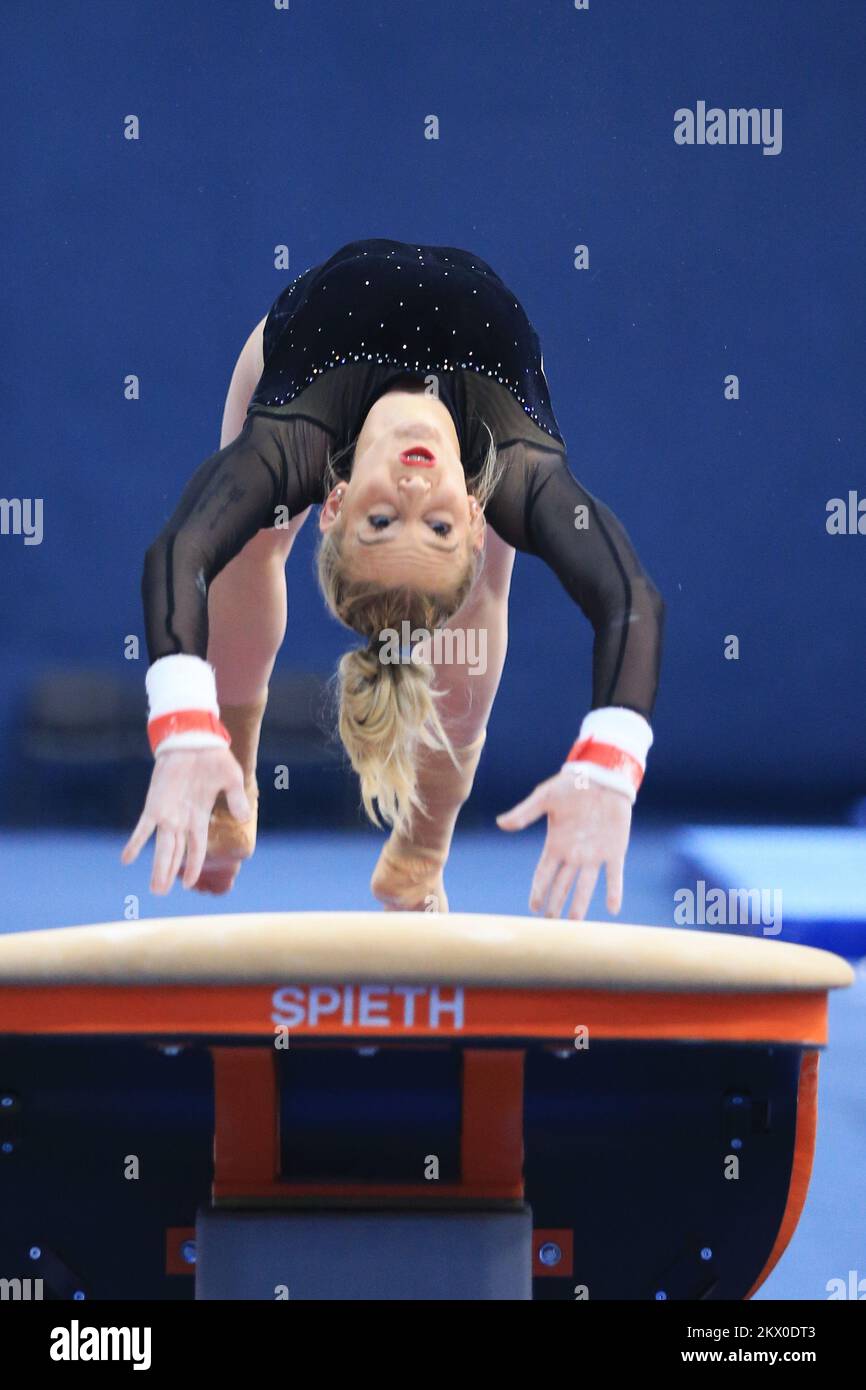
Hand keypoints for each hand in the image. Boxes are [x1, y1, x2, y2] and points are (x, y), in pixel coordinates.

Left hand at [121, 747, 249, 894]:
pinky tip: (127, 859)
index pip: (196, 848)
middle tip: (160, 893)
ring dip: (157, 866)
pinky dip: (136, 843)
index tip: (188, 883)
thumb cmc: (214, 758)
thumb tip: (243, 817)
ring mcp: (167, 813)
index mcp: (200, 816)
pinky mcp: (154, 804)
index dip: (192, 865)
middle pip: (175, 853)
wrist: (192, 739)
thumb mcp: (231, 780)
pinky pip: (143, 828)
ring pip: (162, 846)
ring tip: (154, 888)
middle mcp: (182, 819)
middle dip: (168, 873)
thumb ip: (237, 800)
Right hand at [496, 767, 631, 919]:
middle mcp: (574, 854)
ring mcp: (594, 854)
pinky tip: (613, 908)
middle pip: (563, 885)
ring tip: (575, 923)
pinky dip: (613, 891)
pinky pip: (614, 874)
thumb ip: (525, 812)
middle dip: (556, 904)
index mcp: (556, 844)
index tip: (533, 908)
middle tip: (551, 924)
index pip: (544, 873)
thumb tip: (500, 823)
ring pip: (585, 885)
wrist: (602, 776)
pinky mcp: (614, 850)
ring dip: (580, 903)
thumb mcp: (545, 797)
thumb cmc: (571, 785)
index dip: (538, 890)